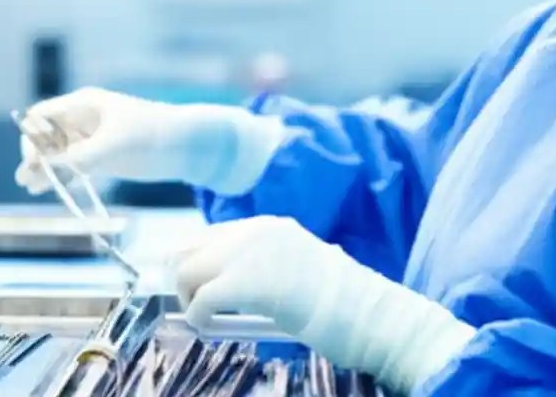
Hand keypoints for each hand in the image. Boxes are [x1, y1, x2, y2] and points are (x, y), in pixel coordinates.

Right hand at [13, 87, 288, 195]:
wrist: (185, 146)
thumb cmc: (153, 134)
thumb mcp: (117, 143)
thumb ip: (83, 155)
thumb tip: (48, 167)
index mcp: (85, 104)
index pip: (43, 116)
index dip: (32, 136)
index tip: (35, 160)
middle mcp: (84, 119)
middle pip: (46, 136)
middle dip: (35, 155)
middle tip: (28, 179)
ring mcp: (91, 139)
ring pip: (56, 153)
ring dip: (43, 168)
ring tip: (29, 186)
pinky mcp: (100, 157)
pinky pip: (71, 165)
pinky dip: (59, 176)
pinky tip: (46, 188)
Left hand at [174, 216, 476, 394]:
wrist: (368, 312)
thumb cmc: (344, 302)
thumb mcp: (299, 268)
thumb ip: (267, 267)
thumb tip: (231, 288)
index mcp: (269, 226)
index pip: (210, 236)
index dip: (200, 265)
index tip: (203, 292)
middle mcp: (255, 231)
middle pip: (189, 249)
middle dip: (186, 280)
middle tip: (201, 309)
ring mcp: (249, 254)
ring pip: (187, 271)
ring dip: (189, 298)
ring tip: (208, 320)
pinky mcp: (246, 283)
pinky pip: (201, 300)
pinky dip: (199, 317)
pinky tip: (212, 329)